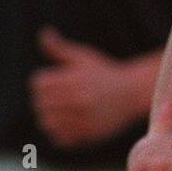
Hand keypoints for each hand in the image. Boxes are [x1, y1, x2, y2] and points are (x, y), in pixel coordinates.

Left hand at [29, 28, 145, 148]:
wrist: (132, 93)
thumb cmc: (104, 73)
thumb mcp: (83, 57)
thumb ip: (59, 48)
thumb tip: (43, 32)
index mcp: (75, 80)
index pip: (39, 84)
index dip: (41, 82)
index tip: (51, 83)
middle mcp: (79, 100)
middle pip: (41, 104)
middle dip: (43, 101)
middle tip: (54, 99)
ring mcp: (85, 118)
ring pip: (47, 122)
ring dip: (48, 118)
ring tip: (57, 112)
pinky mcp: (90, 133)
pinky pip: (62, 138)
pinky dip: (59, 133)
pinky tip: (67, 124)